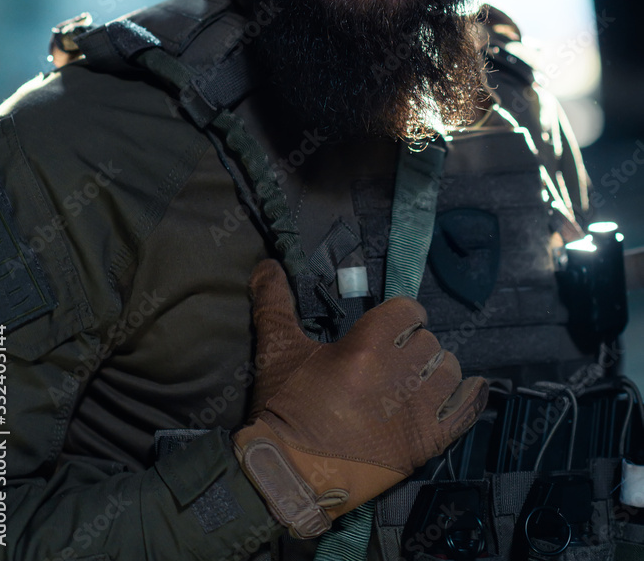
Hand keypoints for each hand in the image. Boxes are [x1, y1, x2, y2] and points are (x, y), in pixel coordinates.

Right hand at [233, 260, 487, 537]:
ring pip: (449, 371)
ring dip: (436, 371)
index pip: (408, 311)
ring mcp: (415, 413)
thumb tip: (266, 264)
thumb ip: (274, 302)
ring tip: (417, 379)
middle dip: (413, 345)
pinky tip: (469, 389)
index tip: (393, 325)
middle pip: (428, 342)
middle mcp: (397, 376)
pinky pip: (465, 412)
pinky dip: (471, 397)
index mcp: (366, 347)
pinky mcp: (425, 444)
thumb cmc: (284, 410)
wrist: (289, 474)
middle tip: (394, 358)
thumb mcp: (276, 351)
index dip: (402, 315)